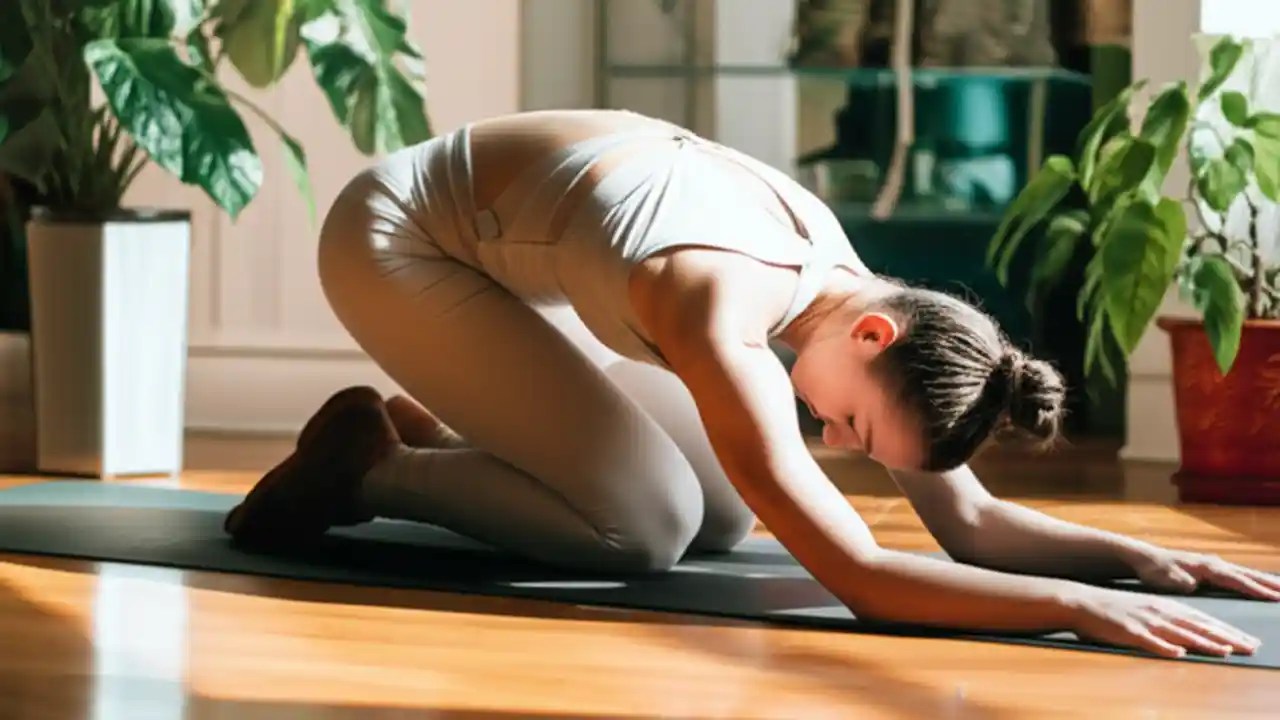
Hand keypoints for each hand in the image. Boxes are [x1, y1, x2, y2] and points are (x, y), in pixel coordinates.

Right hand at [1067, 585, 1260, 657]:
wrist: (1080, 601)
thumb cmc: (1113, 609)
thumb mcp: (1145, 610)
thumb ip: (1166, 623)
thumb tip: (1187, 640)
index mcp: (1165, 606)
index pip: (1203, 619)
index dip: (1227, 630)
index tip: (1248, 640)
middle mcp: (1159, 611)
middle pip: (1198, 626)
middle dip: (1226, 636)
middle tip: (1250, 647)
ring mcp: (1143, 621)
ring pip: (1178, 633)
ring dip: (1202, 642)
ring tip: (1224, 651)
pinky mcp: (1127, 630)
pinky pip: (1148, 640)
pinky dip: (1163, 647)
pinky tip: (1177, 653)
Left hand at [1131, 548, 1279, 600]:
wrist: (1144, 558)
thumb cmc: (1155, 571)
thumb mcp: (1166, 580)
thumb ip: (1181, 583)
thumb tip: (1192, 586)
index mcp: (1207, 568)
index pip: (1238, 581)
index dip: (1257, 589)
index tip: (1276, 597)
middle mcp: (1214, 564)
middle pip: (1247, 574)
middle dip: (1269, 583)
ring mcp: (1213, 564)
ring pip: (1244, 572)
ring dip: (1263, 580)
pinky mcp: (1210, 567)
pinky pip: (1237, 573)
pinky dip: (1252, 578)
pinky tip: (1259, 582)